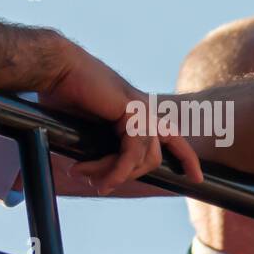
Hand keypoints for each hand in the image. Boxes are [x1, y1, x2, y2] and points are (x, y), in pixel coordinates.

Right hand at [40, 49, 203, 194]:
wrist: (57, 69)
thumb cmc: (64, 92)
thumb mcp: (87, 126)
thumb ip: (98, 145)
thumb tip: (94, 173)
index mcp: (136, 110)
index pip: (171, 137)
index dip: (186, 158)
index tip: (196, 178)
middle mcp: (144, 109)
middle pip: (154, 157)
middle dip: (127, 176)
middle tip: (98, 184)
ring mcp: (141, 109)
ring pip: (144, 159)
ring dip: (114, 174)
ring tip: (87, 175)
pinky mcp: (132, 112)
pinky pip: (132, 153)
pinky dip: (116, 170)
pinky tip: (99, 177)